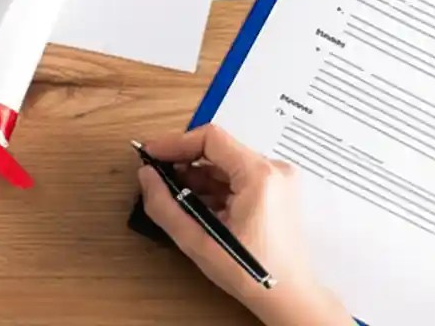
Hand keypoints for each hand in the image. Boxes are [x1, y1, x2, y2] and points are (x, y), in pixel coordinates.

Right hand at [138, 125, 349, 325]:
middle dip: (184, 161)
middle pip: (218, 150)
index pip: (211, 138)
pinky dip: (214, 187)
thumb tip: (146, 176)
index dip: (176, 142)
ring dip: (198, 176)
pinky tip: (197, 204)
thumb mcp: (198, 242)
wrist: (288, 297)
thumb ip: (166, 206)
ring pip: (226, 164)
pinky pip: (238, 177)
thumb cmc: (251, 273)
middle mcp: (274, 170)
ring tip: (175, 195)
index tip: (152, 154)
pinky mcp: (276, 190)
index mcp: (259, 176)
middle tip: (157, 176)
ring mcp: (278, 180)